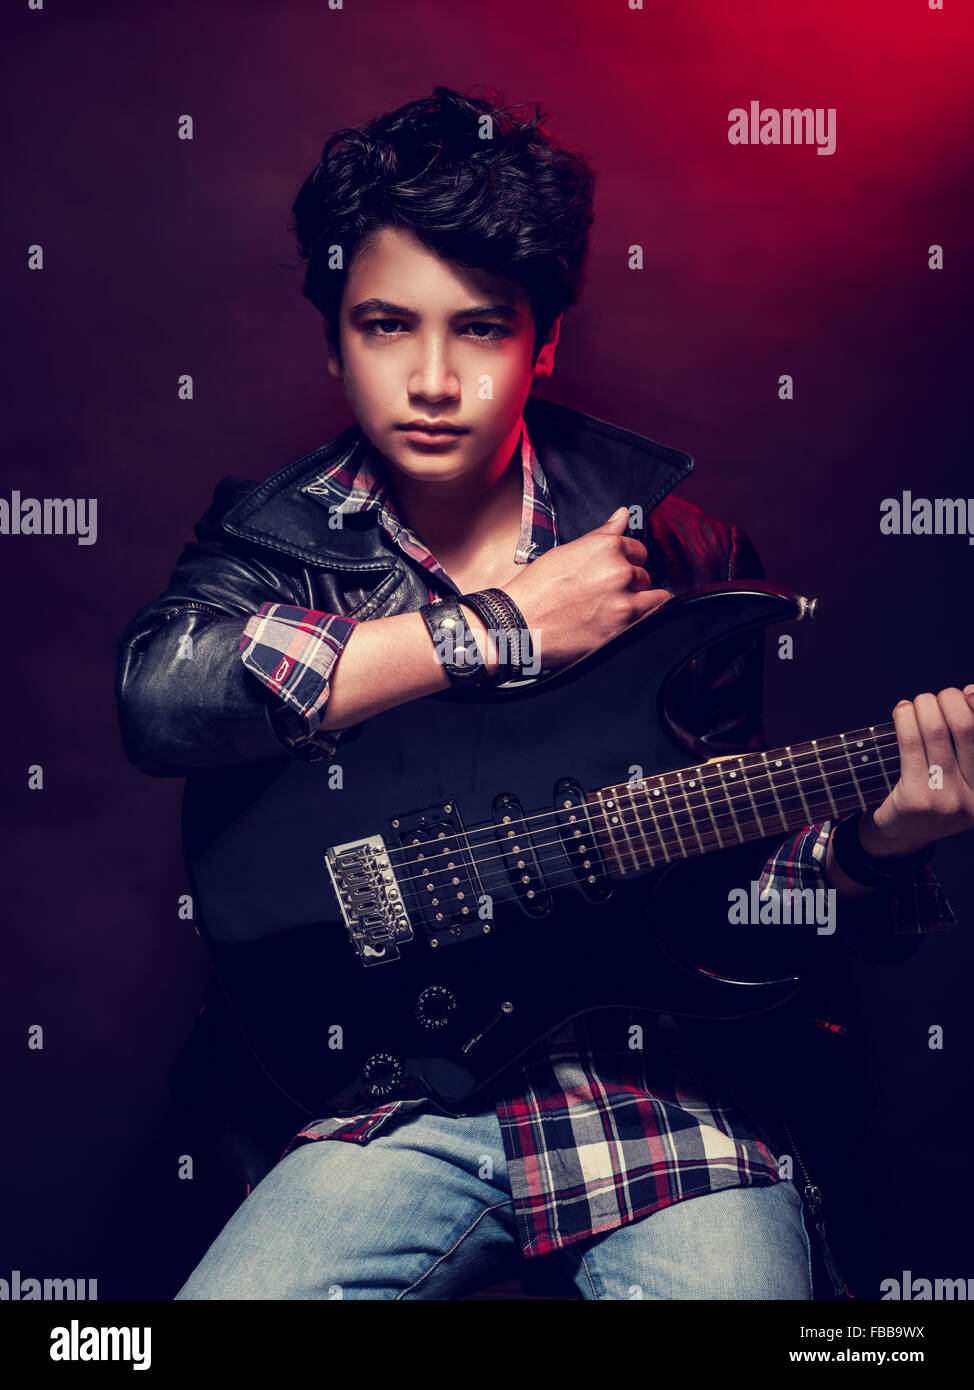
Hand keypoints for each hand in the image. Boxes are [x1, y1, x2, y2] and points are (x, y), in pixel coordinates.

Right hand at [501, 506, 671, 668]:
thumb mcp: (566, 552)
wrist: (519, 624)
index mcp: (606, 548)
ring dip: (639, 601)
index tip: (614, 569)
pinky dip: (643, 618)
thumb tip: (623, 515)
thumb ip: (602, 534)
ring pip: (653, 596)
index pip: (637, 548)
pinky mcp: (624, 628)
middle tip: (606, 592)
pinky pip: (651, 618)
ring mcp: (624, 601)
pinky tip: (624, 619)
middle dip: (630, 582)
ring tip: (614, 607)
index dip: (626, 559)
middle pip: (644, 574)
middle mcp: (620, 571)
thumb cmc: (536, 590)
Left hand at [858, 686, 973, 856]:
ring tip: (918, 702)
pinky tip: (902, 711)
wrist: (903, 833)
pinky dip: (905, 719)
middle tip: (937, 697)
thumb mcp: (964, 774)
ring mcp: (948, 800)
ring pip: (937, 731)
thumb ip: (968, 741)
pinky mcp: (917, 799)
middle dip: (949, 701)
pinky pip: (910, 744)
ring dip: (925, 706)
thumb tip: (968, 692)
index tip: (966, 692)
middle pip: (967, 728)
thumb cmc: (936, 793)